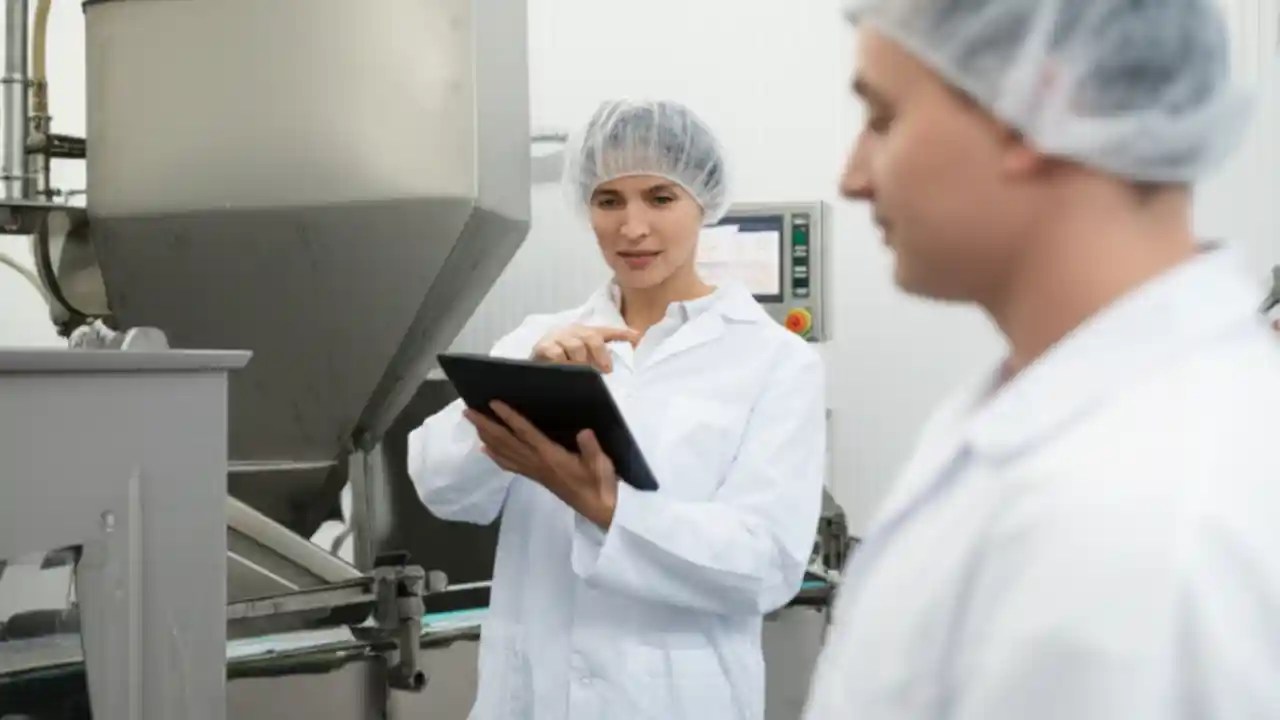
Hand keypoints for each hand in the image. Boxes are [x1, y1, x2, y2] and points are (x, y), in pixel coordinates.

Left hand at [464, 402, 618, 527]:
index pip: (525, 433)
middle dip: (486, 426)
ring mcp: (534, 471)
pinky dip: (496, 455)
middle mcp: (536, 463)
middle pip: (505, 442)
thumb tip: (584, 431)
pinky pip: (510, 465)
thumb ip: (592, 449)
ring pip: (504, 452)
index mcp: (550, 456)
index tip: (493, 403)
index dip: (508, 417)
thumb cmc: (601, 484)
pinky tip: (487, 449)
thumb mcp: (601, 464)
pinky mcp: (536, 477)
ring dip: (486, 437)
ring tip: (473, 423)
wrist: (599, 510)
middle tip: (467, 411)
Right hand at [531, 324, 639, 372]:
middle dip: (601, 354)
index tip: (636, 337)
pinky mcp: (542, 347)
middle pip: (591, 337)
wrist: (533, 367)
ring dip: (583, 362)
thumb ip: (602, 357)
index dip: (622, 333)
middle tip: (606, 370)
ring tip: (585, 374)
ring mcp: (556, 337)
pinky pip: (556, 354)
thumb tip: (630, 349)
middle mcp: (572, 331)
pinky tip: (567, 371)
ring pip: (576, 346)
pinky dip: (564, 363)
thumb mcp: (584, 358)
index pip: (606, 331)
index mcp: (584, 332)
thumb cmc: (563, 362)